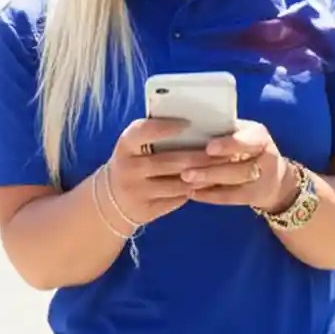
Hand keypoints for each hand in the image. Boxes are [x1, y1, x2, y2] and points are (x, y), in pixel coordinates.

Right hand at [104, 118, 233, 226]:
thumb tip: (194, 126)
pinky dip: (196, 191)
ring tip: (222, 167)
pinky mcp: (147, 210)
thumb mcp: (134, 147)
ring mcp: (137, 191)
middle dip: (199, 156)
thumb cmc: (133, 162)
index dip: (166, 127)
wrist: (111, 199)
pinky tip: (211, 183)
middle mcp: (128, 168)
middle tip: (223, 150)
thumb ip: (155, 136)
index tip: (188, 124)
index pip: (144, 131)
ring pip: (178, 183)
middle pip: (169, 161)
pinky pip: (178, 199)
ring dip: (203, 175)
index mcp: (125, 145)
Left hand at [182, 120, 297, 212]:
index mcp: (260, 137)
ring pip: (235, 183)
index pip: (249, 140)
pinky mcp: (253, 197)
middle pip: (240, 167)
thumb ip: (224, 130)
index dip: (230, 145)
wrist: (274, 175)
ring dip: (209, 182)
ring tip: (186, 180)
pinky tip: (191, 192)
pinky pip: (230, 198)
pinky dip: (210, 195)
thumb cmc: (247, 146)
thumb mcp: (243, 132)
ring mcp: (262, 181)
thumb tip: (191, 127)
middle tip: (186, 171)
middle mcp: (266, 159)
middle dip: (212, 170)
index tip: (209, 148)